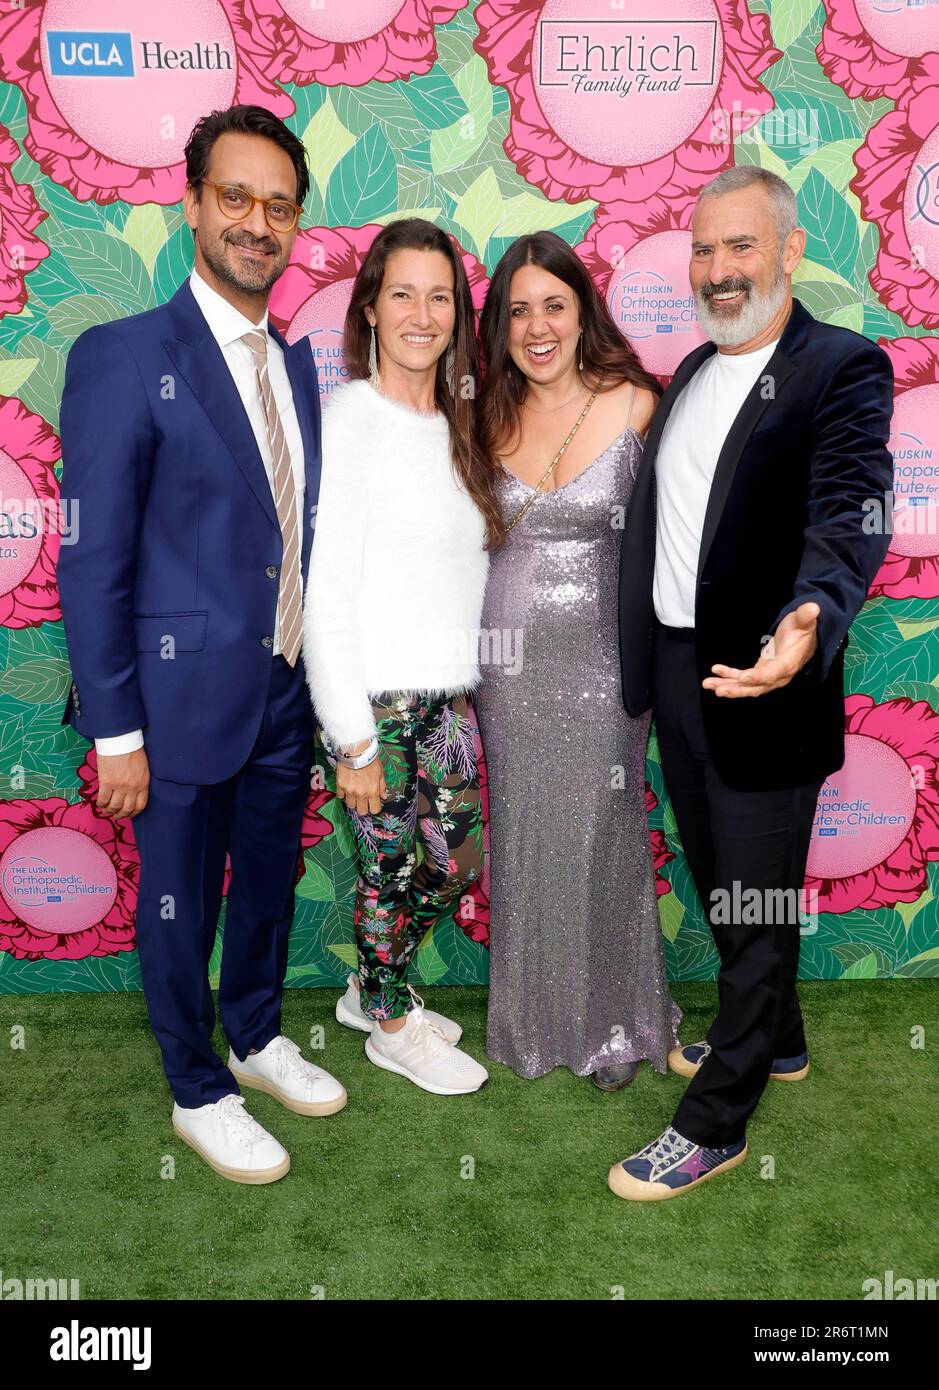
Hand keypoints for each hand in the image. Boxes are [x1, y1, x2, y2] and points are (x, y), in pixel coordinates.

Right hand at [97, 747, 149, 818]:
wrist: (120, 740)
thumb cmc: (133, 751)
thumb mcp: (143, 768)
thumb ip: (140, 782)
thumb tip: (133, 792)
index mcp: (143, 784)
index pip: (140, 805)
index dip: (134, 813)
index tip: (129, 815)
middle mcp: (132, 788)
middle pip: (126, 809)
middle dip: (121, 815)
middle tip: (116, 815)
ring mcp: (119, 786)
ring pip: (114, 806)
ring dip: (109, 811)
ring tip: (106, 810)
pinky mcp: (106, 782)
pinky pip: (103, 799)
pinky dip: (100, 804)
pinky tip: (99, 804)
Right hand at [335, 743, 387, 815]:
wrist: (356, 751)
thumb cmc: (370, 760)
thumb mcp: (381, 772)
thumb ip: (382, 786)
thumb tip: (384, 796)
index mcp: (373, 791)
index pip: (375, 810)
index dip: (375, 808)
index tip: (373, 804)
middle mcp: (361, 794)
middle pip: (362, 811)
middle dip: (364, 808)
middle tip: (364, 801)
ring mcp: (350, 791)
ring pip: (350, 805)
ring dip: (353, 801)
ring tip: (355, 794)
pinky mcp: (340, 785)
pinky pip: (340, 796)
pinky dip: (343, 794)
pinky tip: (347, 788)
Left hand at [702, 602, 820, 698]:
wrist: (804, 641)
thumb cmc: (802, 630)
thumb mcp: (804, 621)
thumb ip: (805, 616)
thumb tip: (813, 607)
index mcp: (788, 664)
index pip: (773, 673)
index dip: (758, 677)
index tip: (743, 677)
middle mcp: (777, 675)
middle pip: (757, 687)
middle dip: (737, 689)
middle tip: (719, 690)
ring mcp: (767, 677)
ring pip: (747, 686)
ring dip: (728, 686)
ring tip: (708, 684)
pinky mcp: (759, 674)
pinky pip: (742, 678)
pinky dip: (728, 676)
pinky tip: (715, 672)